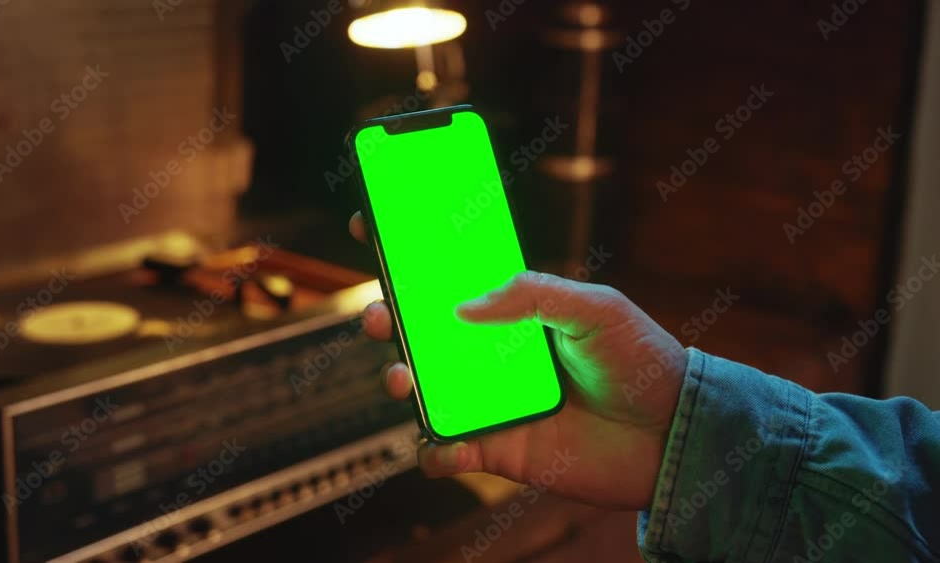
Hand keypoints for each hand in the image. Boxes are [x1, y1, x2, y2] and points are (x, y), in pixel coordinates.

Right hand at [349, 212, 688, 509]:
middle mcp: (491, 351)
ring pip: (422, 388)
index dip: (409, 255)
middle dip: (385, 317)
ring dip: (399, 380)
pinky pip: (445, 452)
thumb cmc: (641, 359)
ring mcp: (489, 399)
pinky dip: (434, 451)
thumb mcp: (595, 307)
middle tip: (378, 313)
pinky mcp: (496, 447)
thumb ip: (533, 294)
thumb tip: (463, 307)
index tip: (372, 225)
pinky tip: (448, 442)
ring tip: (404, 377)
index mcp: (513, 310)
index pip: (450, 278)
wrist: (673, 434)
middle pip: (420, 331)